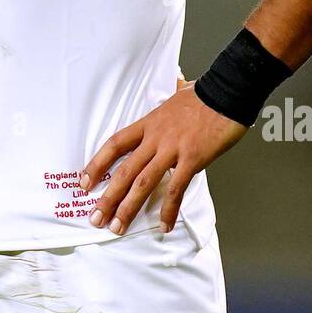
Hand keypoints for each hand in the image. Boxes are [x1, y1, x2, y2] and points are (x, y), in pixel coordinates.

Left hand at [79, 78, 246, 235]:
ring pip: (143, 183)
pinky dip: (168, 209)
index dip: (97, 164)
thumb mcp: (175, 95)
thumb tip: (174, 85)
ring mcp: (172, 149)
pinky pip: (176, 189)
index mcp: (148, 123)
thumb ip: (168, 99)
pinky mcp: (192, 159)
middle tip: (95, 218)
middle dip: (108, 197)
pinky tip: (163, 225)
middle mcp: (155, 138)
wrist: (227, 92)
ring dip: (128, 207)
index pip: (115, 145)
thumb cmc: (203, 95)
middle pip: (124, 171)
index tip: (84, 183)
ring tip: (117, 227)